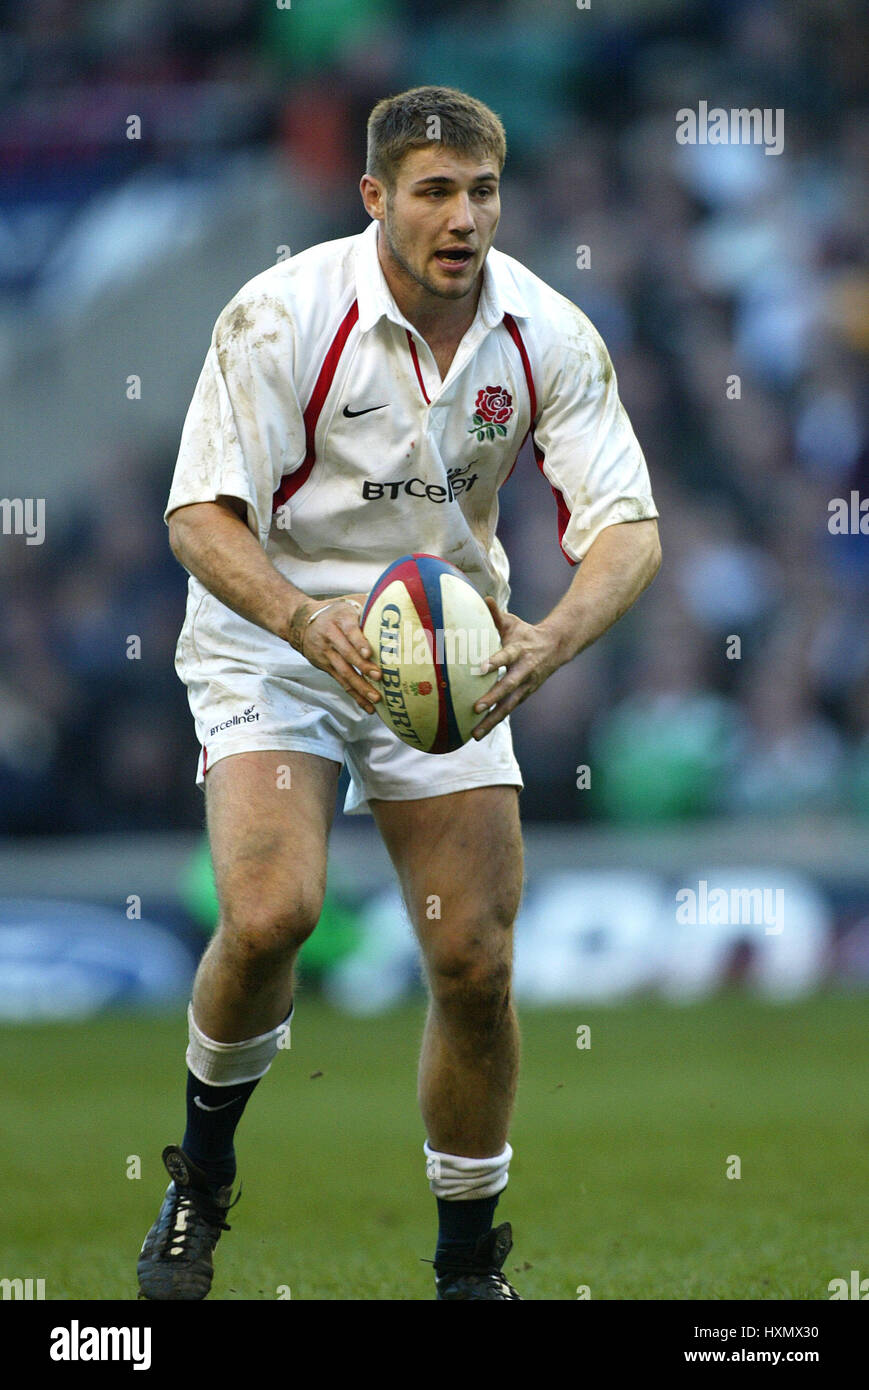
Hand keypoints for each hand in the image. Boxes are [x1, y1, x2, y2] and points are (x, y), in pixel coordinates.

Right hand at [288, 593, 381, 713]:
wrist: (300, 622)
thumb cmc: (336, 611)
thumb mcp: (349, 601)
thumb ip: (370, 602)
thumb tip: (397, 601)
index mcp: (339, 619)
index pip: (349, 630)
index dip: (359, 642)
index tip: (369, 653)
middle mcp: (330, 636)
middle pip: (346, 654)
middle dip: (363, 667)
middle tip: (379, 677)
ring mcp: (326, 654)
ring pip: (344, 672)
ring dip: (360, 687)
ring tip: (376, 698)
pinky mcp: (325, 667)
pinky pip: (341, 683)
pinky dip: (355, 695)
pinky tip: (367, 706)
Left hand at [471, 597, 564, 738]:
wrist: (556, 648)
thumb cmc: (526, 633)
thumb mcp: (513, 622)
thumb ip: (496, 614)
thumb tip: (484, 598)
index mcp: (520, 651)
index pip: (506, 656)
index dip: (494, 662)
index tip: (480, 667)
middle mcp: (524, 671)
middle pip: (507, 687)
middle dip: (492, 698)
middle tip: (475, 707)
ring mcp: (525, 687)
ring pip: (508, 706)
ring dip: (492, 720)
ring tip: (475, 735)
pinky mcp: (523, 696)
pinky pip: (507, 711)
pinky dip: (494, 722)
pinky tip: (478, 734)